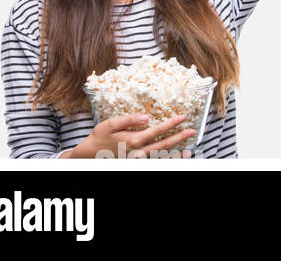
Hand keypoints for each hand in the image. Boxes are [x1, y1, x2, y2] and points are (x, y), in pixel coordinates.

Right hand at [72, 113, 194, 159]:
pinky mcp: (135, 164)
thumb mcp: (111, 124)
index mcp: (133, 140)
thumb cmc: (99, 137)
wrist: (88, 156)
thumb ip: (130, 120)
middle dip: (179, 138)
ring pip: (160, 158)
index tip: (182, 117)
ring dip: (175, 155)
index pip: (157, 131)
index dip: (171, 124)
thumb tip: (147, 116)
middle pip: (163, 146)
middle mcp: (137, 153)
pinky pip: (153, 163)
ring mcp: (137, 160)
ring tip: (189, 152)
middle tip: (192, 131)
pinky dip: (165, 161)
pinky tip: (174, 159)